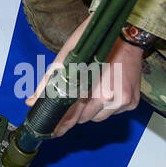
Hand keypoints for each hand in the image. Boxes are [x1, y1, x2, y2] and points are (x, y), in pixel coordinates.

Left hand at [27, 15, 143, 136]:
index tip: (54, 132)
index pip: (72, 115)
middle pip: (85, 118)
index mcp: (89, 87)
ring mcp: (122, 101)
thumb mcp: (67, 57)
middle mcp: (108, 97)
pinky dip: (108, 105)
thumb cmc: (95, 41)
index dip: (62, 124)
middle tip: (77, 97)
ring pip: (99, 117)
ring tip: (93, 89)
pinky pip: (114, 112)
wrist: (127, 34)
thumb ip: (49, 82)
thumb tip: (32, 101)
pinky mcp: (132, 102)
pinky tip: (107, 88)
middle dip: (77, 111)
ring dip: (93, 109)